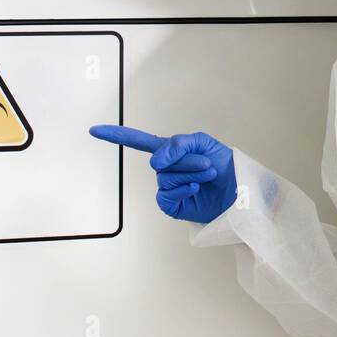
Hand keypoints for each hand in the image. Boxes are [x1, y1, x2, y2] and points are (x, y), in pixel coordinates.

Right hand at [89, 125, 237, 222]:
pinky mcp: (173, 205)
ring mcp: (169, 188)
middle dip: (186, 161)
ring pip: (165, 178)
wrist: (241, 190)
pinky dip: (183, 190)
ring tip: (207, 176)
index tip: (95, 130)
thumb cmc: (226, 165)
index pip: (137, 141)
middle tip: (206, 163)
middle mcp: (166, 169)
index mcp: (170, 151)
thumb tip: (155, 160)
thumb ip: (177, 144)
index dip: (117, 135)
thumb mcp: (203, 142)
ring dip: (190, 175)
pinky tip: (195, 189)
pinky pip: (167, 195)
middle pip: (160, 161)